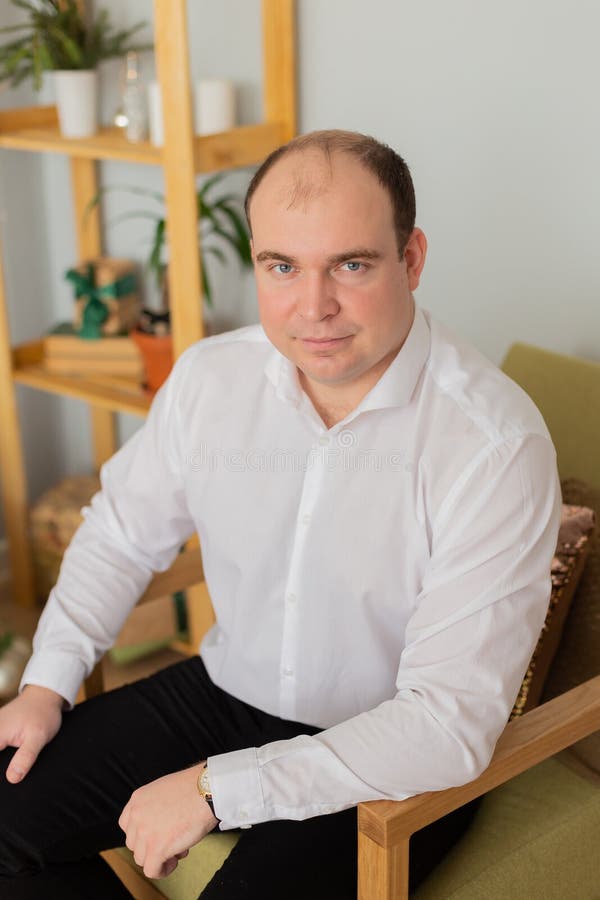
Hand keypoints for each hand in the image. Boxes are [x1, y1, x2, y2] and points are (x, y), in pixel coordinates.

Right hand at [0, 684, 64, 782]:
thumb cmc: (43, 714)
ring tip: (17, 762)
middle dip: (2, 765)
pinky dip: (3, 751)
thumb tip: (12, 778)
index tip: (6, 777)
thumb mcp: (38, 737)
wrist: (45, 695)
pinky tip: (10, 757)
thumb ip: (25, 757)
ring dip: (2, 759)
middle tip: (15, 772)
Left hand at [118, 761, 218, 879]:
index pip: (127, 825)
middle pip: (135, 844)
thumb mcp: (164, 790)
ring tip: (178, 847)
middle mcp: (137, 816)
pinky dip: (163, 870)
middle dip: (152, 845)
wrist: (207, 790)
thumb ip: (154, 806)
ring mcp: (145, 833)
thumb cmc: (194, 788)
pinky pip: (152, 870)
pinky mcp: (157, 848)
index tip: (155, 834)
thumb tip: (158, 825)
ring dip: (159, 857)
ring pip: (142, 858)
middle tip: (171, 840)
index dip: (142, 833)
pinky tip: (175, 860)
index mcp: (138, 799)